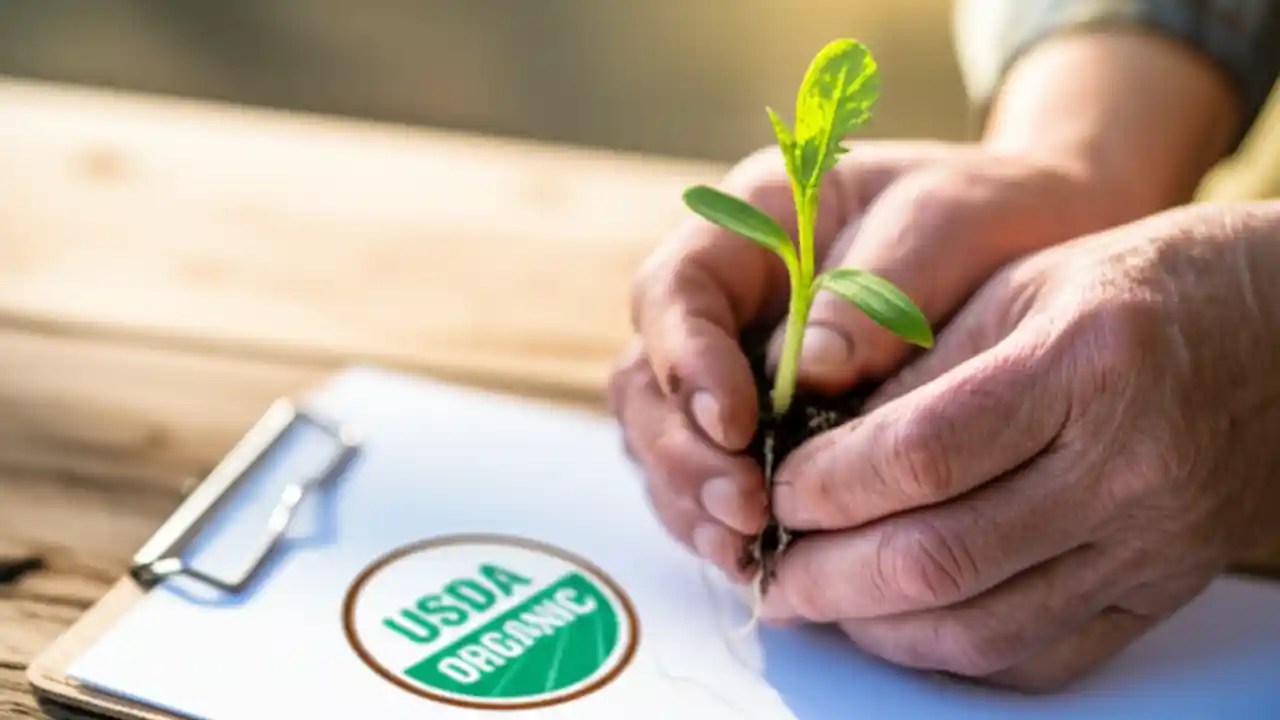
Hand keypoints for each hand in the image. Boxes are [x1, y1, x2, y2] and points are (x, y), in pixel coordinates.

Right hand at [609, 139, 1139, 576]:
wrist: (1039, 243)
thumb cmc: (988, 215)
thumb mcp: (945, 222)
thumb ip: (875, 289)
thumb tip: (810, 374)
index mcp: (748, 225)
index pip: (674, 291)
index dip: (687, 361)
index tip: (738, 422)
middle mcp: (725, 302)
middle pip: (650, 382)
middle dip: (684, 452)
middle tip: (745, 508)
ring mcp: (735, 368)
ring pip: (668, 442)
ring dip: (694, 501)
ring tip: (750, 549)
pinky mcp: (764, 431)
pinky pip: (716, 482)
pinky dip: (726, 525)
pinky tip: (764, 558)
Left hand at [762, 201, 1279, 689]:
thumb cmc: (1139, 289)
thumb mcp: (1022, 285)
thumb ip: (919, 366)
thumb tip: (814, 448)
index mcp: (1088, 362)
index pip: (924, 453)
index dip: (829, 484)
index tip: (777, 487)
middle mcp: (1128, 466)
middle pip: (943, 556)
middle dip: (828, 574)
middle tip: (769, 568)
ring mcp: (1151, 543)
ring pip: (983, 626)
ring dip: (875, 627)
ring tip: (815, 600)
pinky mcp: (1158, 592)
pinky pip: (1039, 656)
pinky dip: (950, 653)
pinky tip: (897, 626)